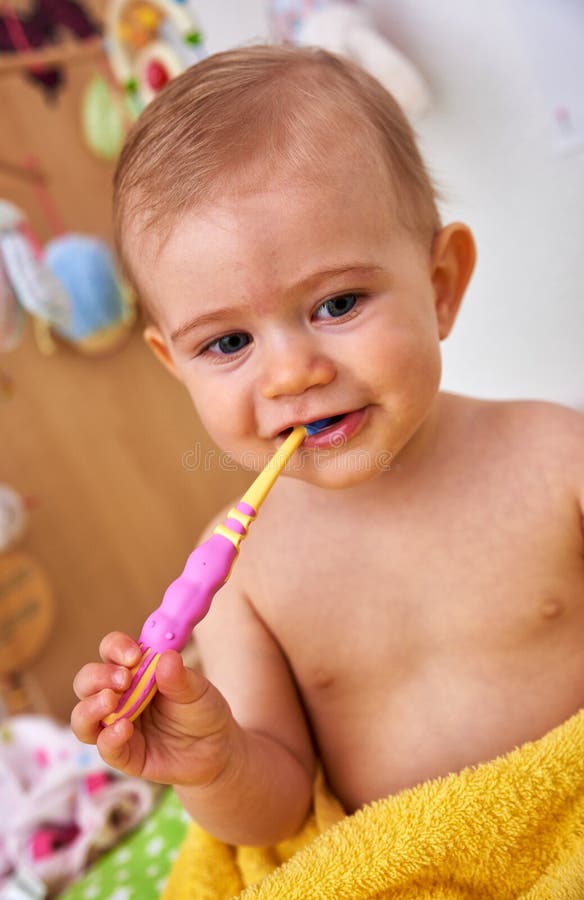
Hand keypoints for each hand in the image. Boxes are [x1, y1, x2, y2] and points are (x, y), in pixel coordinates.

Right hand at [71, 631, 237, 785]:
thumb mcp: (197, 690)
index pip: (110, 650)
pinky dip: (109, 737)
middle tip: (124, 680)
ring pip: (82, 716)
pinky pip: (104, 747)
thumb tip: (167, 657)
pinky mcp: (123, 755)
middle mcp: (118, 696)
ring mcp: (116, 725)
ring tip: (110, 702)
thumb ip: (180, 676)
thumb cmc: (201, 710)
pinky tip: (124, 729)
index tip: (134, 655)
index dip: (116, 648)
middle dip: (99, 677)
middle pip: (87, 681)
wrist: (216, 750)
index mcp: (133, 670)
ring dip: (90, 707)